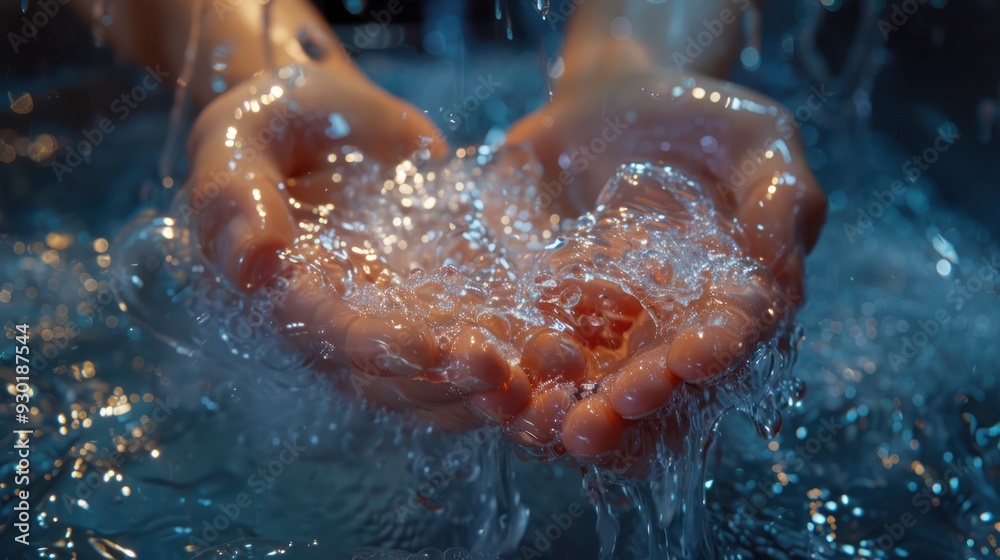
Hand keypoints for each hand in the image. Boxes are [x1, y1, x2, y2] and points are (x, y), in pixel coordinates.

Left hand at [497, 38, 826, 463]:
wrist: (608, 102)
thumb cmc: (695, 117)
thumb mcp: (756, 139)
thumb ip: (781, 198)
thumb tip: (784, 271)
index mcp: (733, 299)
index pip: (731, 338)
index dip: (714, 353)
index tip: (691, 360)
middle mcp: (672, 329)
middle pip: (663, 384)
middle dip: (639, 404)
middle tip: (611, 415)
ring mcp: (609, 331)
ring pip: (598, 390)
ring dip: (579, 414)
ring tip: (557, 425)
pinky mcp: (550, 319)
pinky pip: (536, 360)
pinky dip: (522, 382)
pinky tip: (503, 392)